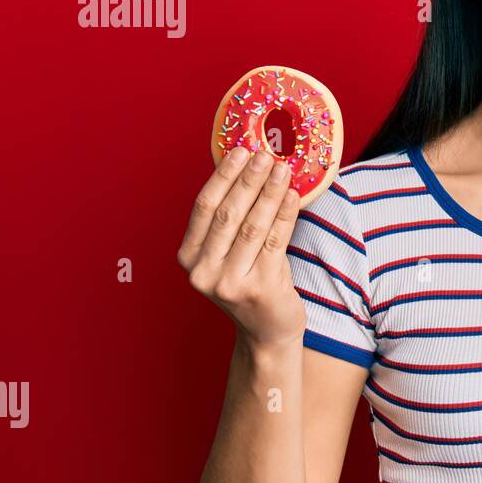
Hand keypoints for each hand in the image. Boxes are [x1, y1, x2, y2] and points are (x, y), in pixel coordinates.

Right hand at [177, 146, 306, 352]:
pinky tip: (293, 195)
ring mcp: (230, 283)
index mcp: (189, 257)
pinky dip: (286, 214)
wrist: (267, 330)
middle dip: (249, 180)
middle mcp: (203, 271)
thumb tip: (249, 167)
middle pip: (228, 214)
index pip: (204, 208)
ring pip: (253, 226)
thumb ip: (231, 219)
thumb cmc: (251, 281)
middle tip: (266, 154)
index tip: (240, 151)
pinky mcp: (259, 288)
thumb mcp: (230, 252)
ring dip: (270, 193)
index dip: (223, 177)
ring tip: (283, 169)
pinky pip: (275, 241)